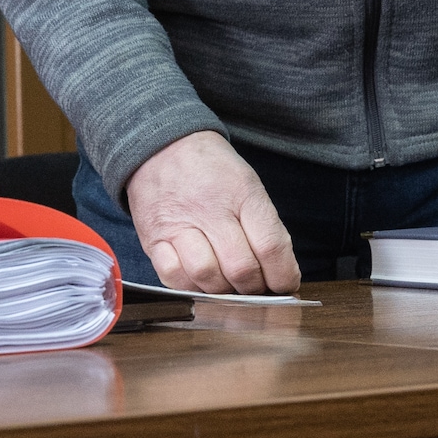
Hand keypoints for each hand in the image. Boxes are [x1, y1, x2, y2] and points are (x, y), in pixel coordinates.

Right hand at [124, 131, 298, 295]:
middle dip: (255, 288)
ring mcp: (178, 225)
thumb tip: (280, 275)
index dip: (283, 275)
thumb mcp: (249, 185)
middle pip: (241, 269)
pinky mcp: (153, 239)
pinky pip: (173, 277)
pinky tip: (198, 277)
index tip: (285, 284)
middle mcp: (210, 210)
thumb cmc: (212, 171)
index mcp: (242, 193)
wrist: (163, 147)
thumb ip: (265, 228)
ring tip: (226, 282)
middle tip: (255, 285)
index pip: (271, 247)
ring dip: (223, 291)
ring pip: (207, 276)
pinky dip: (189, 286)